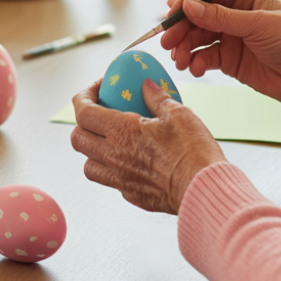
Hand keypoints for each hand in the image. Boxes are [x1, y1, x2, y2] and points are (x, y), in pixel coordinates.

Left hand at [70, 79, 225, 214]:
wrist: (203, 190)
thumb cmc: (193, 152)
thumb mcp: (179, 114)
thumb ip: (157, 98)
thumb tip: (146, 86)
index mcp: (121, 131)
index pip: (83, 112)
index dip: (83, 97)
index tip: (96, 89)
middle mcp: (113, 155)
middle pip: (77, 137)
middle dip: (83, 122)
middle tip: (101, 114)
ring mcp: (119, 177)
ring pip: (87, 162)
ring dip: (92, 148)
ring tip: (111, 140)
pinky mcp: (129, 193)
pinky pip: (108, 179)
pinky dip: (110, 168)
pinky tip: (128, 161)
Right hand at [161, 0, 280, 126]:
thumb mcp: (259, 25)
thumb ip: (221, 17)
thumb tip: (187, 6)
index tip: (172, 13)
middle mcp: (235, 13)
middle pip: (196, 15)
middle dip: (180, 28)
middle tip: (167, 42)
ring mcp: (231, 36)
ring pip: (196, 38)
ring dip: (183, 48)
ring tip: (180, 60)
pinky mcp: (228, 59)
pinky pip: (203, 57)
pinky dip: (195, 63)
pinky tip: (196, 69)